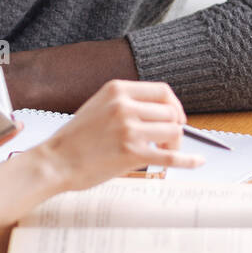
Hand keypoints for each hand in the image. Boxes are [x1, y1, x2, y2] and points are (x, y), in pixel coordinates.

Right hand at [37, 80, 203, 191]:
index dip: (174, 105)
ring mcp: (129, 129)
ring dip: (175, 144)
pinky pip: (172, 156)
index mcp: (117, 90)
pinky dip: (189, 160)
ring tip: (164, 153)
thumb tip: (157, 113)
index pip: (162, 91)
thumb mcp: (98, 106)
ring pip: (173, 132)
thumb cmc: (74, 139)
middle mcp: (125, 106)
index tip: (176, 118)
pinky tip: (197, 162)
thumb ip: (125, 104)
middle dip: (174, 128)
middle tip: (168, 141)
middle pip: (170, 113)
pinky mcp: (132, 154)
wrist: (54, 162)